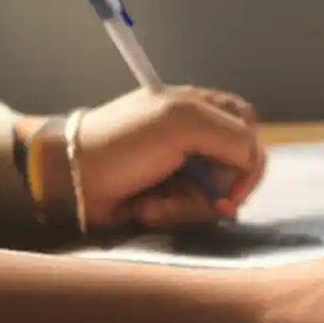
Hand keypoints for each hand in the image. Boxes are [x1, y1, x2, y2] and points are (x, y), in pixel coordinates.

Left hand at [64, 86, 264, 228]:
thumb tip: (253, 165)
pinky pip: (190, 212)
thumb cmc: (122, 144)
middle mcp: (198, 137)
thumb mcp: (182, 124)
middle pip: (236, 171)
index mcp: (203, 108)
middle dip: (213, 191)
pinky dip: (170, 214)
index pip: (250, 133)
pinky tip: (145, 208)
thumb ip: (233, 136)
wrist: (69, 178)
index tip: (233, 186)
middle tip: (190, 196)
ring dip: (186, 206)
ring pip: (215, 197)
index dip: (248, 161)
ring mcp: (183, 168)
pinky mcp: (169, 195)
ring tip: (153, 203)